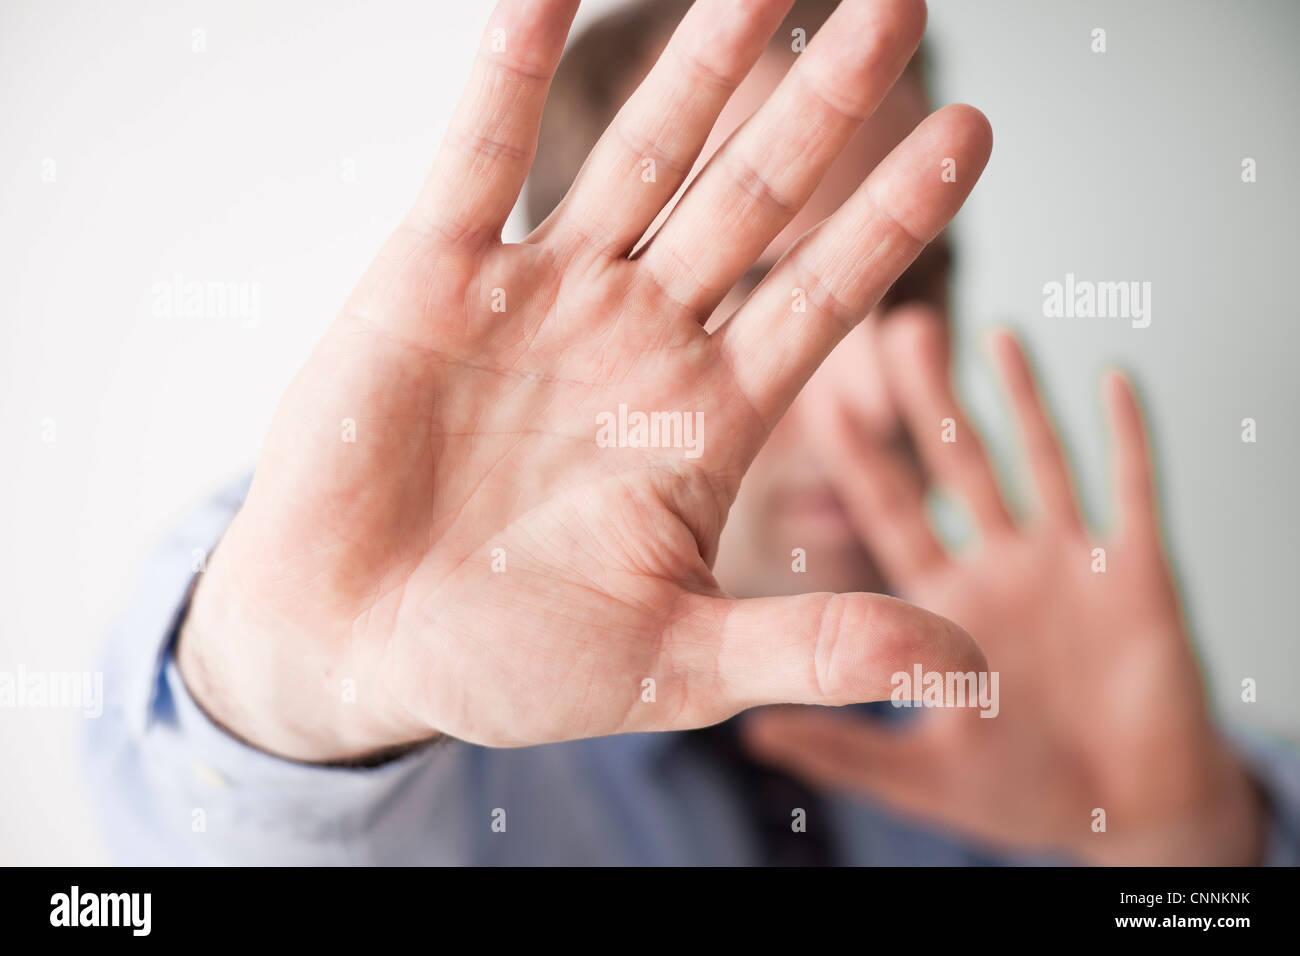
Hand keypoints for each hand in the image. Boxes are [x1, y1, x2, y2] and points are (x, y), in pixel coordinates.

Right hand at [178, 0, 991, 761]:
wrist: (349, 645)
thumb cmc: (507, 664)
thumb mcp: (671, 665)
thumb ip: (808, 645)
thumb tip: (959, 657)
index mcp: (702, 422)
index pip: (823, 300)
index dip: (893, 217)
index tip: (973, 132)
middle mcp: (637, 340)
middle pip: (751, 202)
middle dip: (822, 107)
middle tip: (901, 6)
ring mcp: (540, 300)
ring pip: (638, 158)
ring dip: (701, 65)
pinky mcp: (433, 280)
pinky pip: (480, 160)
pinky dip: (507, 77)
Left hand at [744, 309, 1264, 864]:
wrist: (1131, 813)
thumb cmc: (1024, 795)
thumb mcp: (923, 776)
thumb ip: (847, 748)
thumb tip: (755, 741)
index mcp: (942, 601)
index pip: (891, 515)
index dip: (861, 461)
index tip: (826, 402)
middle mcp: (999, 566)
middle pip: (957, 467)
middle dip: (932, 403)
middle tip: (899, 330)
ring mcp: (1068, 563)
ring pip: (1039, 463)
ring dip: (1019, 401)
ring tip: (993, 335)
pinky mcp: (1139, 574)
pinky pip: (1136, 493)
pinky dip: (1129, 439)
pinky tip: (1112, 381)